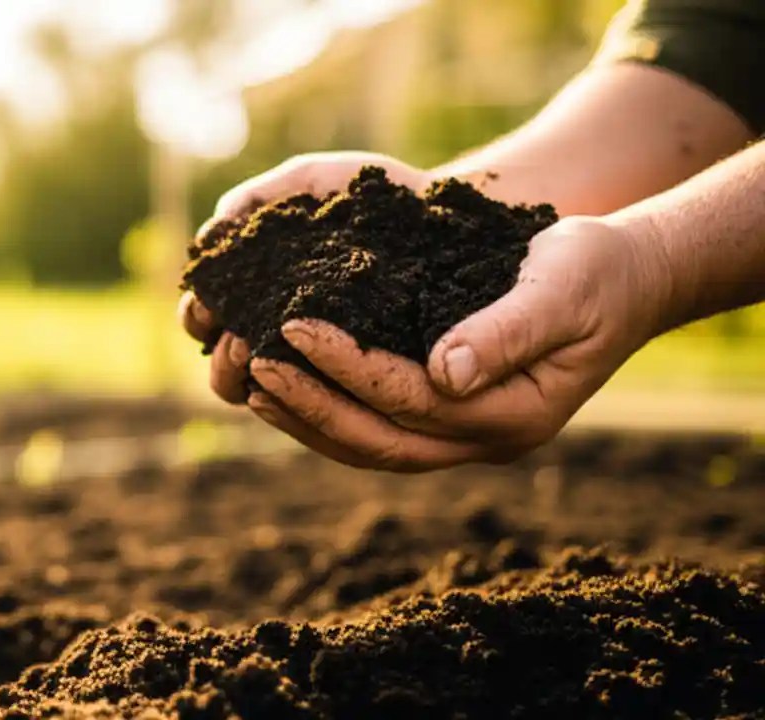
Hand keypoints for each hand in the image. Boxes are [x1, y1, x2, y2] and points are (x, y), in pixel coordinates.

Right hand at [179, 151, 430, 403]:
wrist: (449, 214)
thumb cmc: (378, 196)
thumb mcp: (319, 182)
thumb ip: (263, 197)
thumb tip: (210, 236)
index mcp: (255, 293)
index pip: (205, 320)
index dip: (198, 316)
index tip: (209, 307)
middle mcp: (278, 337)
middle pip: (225, 373)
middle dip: (223, 359)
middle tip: (241, 340)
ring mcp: (318, 368)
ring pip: (266, 401)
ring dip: (256, 386)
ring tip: (268, 360)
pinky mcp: (365, 388)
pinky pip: (325, 415)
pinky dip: (304, 402)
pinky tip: (311, 380)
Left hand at [245, 216, 671, 470]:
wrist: (624, 281)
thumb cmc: (594, 272)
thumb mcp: (562, 287)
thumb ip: (508, 331)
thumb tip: (446, 374)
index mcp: (515, 414)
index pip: (411, 399)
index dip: (349, 366)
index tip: (296, 327)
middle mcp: (487, 441)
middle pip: (382, 441)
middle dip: (313, 405)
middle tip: (257, 365)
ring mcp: (467, 438)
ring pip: (373, 448)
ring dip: (311, 422)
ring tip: (256, 384)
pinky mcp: (450, 419)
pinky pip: (379, 432)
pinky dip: (330, 417)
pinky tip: (290, 389)